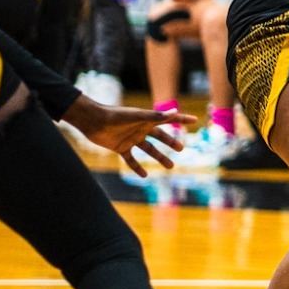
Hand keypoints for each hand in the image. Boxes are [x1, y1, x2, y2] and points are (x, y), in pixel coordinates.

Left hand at [62, 97, 192, 176]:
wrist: (93, 121)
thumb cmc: (115, 116)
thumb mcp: (137, 117)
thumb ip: (155, 116)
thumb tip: (174, 112)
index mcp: (147, 120)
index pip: (168, 120)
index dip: (182, 120)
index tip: (195, 120)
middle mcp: (141, 129)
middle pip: (160, 137)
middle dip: (171, 142)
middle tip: (181, 148)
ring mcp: (131, 139)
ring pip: (149, 150)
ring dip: (159, 158)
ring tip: (171, 166)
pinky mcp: (121, 147)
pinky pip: (131, 160)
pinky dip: (136, 167)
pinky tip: (144, 176)